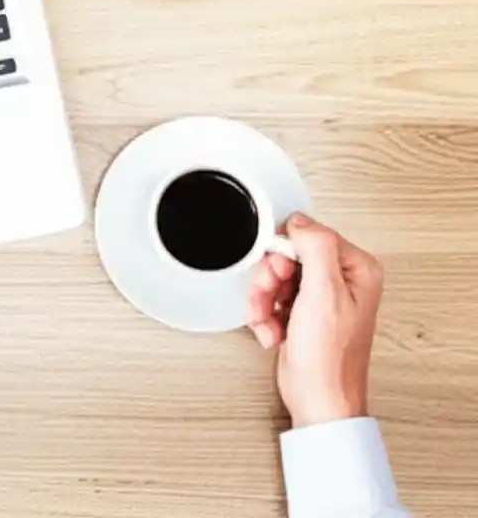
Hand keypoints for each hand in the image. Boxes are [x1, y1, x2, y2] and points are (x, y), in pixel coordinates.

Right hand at [247, 213, 383, 427]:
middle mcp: (342, 282)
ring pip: (274, 279)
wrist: (318, 399)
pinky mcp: (301, 314)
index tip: (279, 273)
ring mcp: (320, 299)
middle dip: (270, 281)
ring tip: (270, 321)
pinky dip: (264, 316)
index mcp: (357, 270)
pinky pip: (271, 300)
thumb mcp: (324, 294)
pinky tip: (273, 332)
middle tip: (272, 298)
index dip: (286, 252)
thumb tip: (301, 221)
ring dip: (263, 302)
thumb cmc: (329, 359)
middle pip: (288, 257)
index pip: (311, 236)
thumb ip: (316, 248)